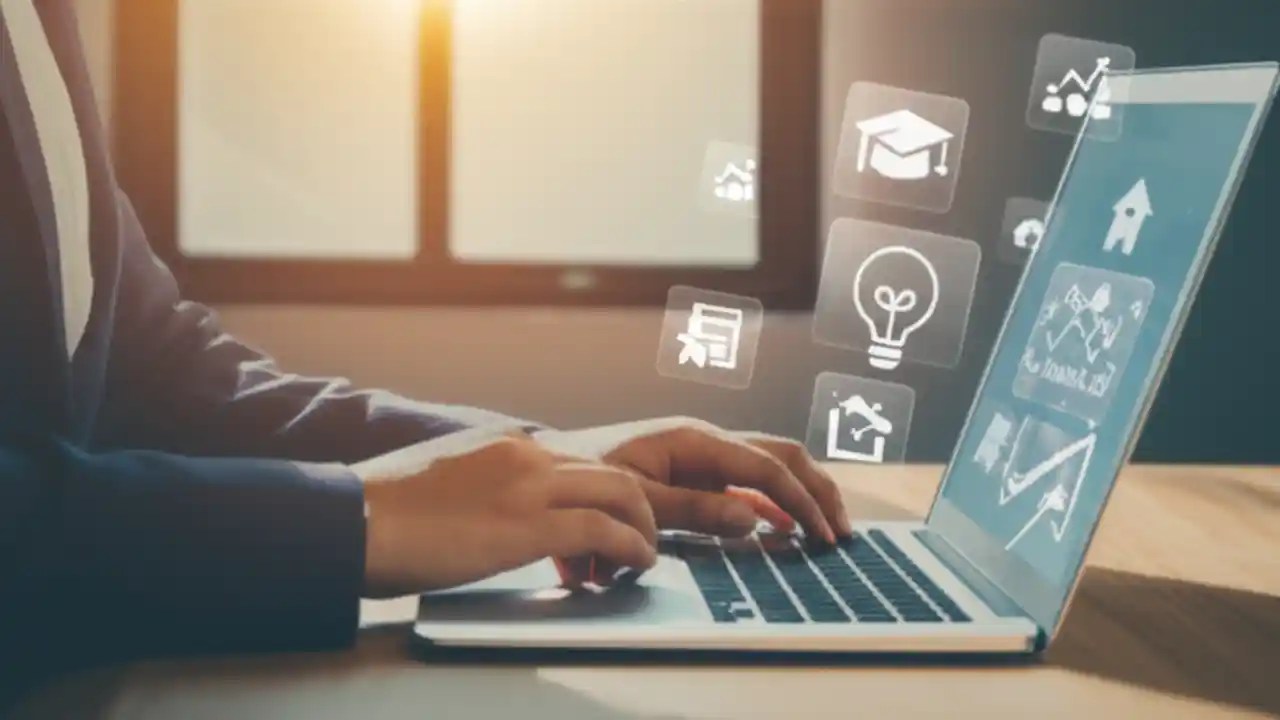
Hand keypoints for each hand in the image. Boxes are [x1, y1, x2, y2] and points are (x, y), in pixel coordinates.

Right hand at [353, 431, 657, 597]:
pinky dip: (630, 547)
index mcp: (505, 445)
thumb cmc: (380, 512)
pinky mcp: (528, 524)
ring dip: (641, 528)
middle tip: (635, 541)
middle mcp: (526, 455)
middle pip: (611, 471)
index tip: (601, 527)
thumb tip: (493, 514)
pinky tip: (633, 565)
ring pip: (622, 492)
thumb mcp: (444, 481)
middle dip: (636, 508)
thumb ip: (482, 487)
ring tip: (640, 558)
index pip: (577, 463)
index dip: (600, 496)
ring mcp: (529, 486)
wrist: (352, 520)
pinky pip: (603, 529)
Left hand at [535, 418, 850, 543]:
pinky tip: (783, 526)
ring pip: (769, 464)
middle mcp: (704, 440)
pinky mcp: (691, 470)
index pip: (766, 467)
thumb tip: (753, 520)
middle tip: (841, 531)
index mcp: (694, 440)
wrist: (547, 471)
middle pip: (781, 455)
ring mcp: (700, 454)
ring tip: (825, 527)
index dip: (800, 501)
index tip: (822, 536)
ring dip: (801, 492)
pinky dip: (773, 500)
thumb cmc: (584, 481)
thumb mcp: (637, 498)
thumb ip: (694, 508)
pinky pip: (745, 481)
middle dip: (816, 490)